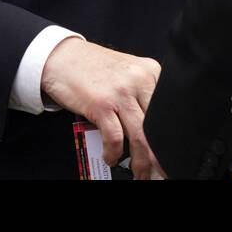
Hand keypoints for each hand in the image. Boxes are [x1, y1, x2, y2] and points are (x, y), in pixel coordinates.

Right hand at [40, 38, 160, 179]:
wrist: (61, 57)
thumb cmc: (92, 68)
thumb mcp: (126, 73)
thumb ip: (142, 94)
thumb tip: (154, 131)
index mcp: (150, 71)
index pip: (167, 111)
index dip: (170, 137)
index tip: (170, 154)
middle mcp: (139, 79)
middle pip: (157, 126)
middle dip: (160, 156)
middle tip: (160, 171)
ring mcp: (120, 91)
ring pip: (140, 137)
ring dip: (141, 162)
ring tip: (139, 174)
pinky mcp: (101, 104)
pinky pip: (114, 138)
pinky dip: (113, 154)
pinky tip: (110, 158)